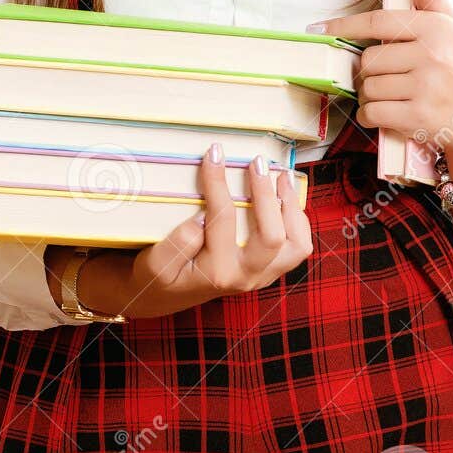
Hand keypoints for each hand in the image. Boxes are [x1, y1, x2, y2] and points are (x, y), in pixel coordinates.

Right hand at [65, 146, 313, 319]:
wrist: (168, 298)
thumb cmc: (159, 278)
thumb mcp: (154, 265)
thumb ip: (176, 245)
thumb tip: (201, 218)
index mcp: (217, 272)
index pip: (223, 219)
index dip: (218, 182)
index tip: (213, 154)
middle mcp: (246, 277)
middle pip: (271, 235)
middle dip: (265, 193)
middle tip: (255, 161)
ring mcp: (262, 275)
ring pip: (295, 244)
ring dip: (291, 208)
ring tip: (281, 176)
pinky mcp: (269, 270)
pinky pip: (298, 247)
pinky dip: (297, 220)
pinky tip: (285, 197)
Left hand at [312, 0, 452, 185]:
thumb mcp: (452, 29)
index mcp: (436, 28)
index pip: (378, 21)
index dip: (345, 26)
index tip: (320, 29)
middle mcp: (432, 54)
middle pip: (368, 59)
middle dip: (370, 72)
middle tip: (390, 78)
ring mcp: (425, 86)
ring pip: (368, 87)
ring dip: (371, 96)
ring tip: (394, 97)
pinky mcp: (418, 116)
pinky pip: (372, 112)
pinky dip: (371, 116)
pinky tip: (387, 115)